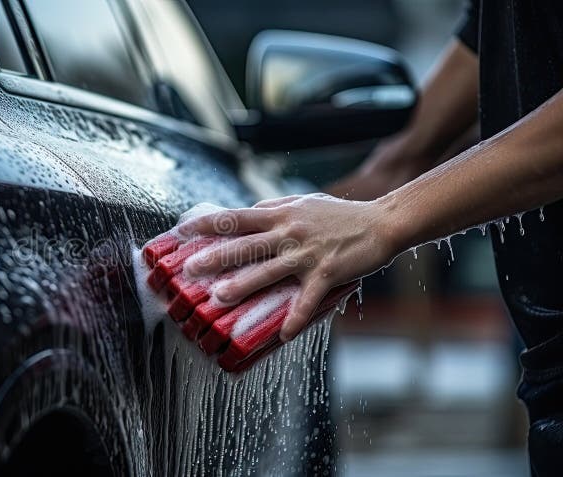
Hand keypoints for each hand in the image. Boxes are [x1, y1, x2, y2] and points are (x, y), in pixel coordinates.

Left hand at [178, 194, 397, 340]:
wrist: (382, 222)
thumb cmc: (339, 215)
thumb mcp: (303, 202)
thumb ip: (273, 208)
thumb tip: (246, 212)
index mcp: (279, 216)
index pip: (235, 217)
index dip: (206, 223)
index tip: (181, 231)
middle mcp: (289, 233)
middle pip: (245, 245)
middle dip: (215, 257)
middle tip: (190, 270)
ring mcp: (307, 254)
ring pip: (270, 270)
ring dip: (245, 285)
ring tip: (220, 297)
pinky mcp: (327, 273)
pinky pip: (308, 299)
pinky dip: (297, 317)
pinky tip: (283, 335)